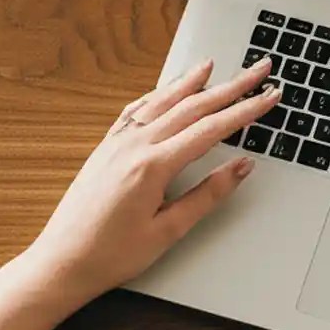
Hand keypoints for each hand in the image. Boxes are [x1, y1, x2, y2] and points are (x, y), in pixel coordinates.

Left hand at [0, 58, 279, 329]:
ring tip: (213, 65)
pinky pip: (135, 111)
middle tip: (257, 69)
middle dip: (231, 86)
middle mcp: (135, 146)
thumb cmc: (111, 255)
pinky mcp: (105, 148)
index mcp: (153, 165)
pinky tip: (165, 91)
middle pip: (193, 105)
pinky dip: (157, 96)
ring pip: (163, 101)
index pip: (212, 128)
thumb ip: (208, 194)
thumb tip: (241, 167)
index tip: (269, 96)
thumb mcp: (168, 231)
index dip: (246, 109)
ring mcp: (117, 143)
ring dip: (191, 82)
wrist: (60, 264)